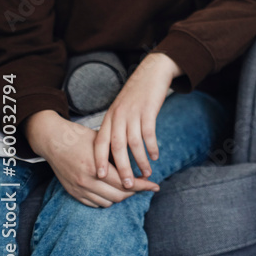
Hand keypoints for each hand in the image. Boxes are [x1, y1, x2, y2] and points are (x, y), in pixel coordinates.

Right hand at [23, 110, 158, 206]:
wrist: (54, 141)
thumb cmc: (82, 138)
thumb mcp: (104, 142)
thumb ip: (119, 156)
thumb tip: (140, 166)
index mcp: (96, 167)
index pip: (126, 183)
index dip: (144, 185)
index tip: (155, 185)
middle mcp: (87, 181)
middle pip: (119, 195)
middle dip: (135, 191)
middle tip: (144, 184)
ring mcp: (78, 189)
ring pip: (108, 202)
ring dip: (121, 196)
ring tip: (129, 186)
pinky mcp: (72, 192)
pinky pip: (95, 204)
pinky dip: (107, 199)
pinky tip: (113, 190)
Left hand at [94, 53, 179, 187]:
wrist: (152, 71)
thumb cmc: (137, 93)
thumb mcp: (122, 108)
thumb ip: (117, 125)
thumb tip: (116, 149)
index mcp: (110, 117)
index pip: (100, 142)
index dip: (99, 160)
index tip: (100, 177)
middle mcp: (118, 116)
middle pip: (116, 147)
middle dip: (121, 168)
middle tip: (127, 184)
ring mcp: (133, 113)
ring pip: (133, 143)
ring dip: (140, 161)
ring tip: (146, 174)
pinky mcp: (148, 111)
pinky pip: (149, 133)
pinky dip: (152, 147)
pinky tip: (156, 156)